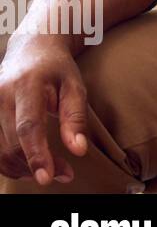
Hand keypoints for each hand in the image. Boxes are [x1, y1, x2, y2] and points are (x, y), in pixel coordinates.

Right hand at [0, 38, 90, 184]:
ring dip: (20, 168)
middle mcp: (1, 95)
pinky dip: (8, 162)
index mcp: (27, 85)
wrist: (31, 48)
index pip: (28, 127)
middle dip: (36, 165)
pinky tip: (27, 165)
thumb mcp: (75, 86)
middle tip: (64, 174)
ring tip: (47, 171)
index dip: (36, 155)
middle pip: (12, 143)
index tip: (47, 178)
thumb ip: (75, 118)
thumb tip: (78, 151)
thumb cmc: (57, 69)